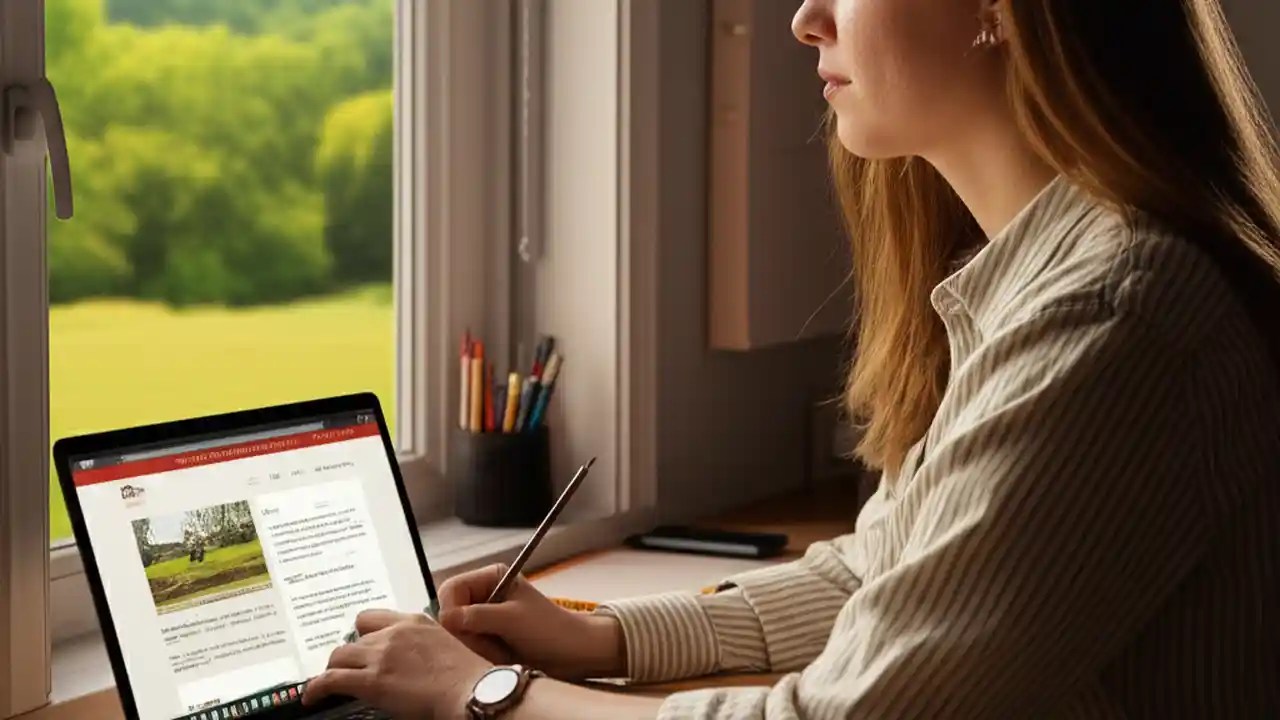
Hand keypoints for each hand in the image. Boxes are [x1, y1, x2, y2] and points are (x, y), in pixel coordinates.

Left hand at [303, 609, 491, 718]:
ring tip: (330, 684)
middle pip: (354, 637)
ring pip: (338, 656)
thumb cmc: (469, 678)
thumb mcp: (448, 648)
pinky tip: (312, 697)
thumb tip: (413, 664)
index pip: (373, 617)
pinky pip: (330, 680)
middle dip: (350, 654)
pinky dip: (316, 689)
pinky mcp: (372, 680)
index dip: (362, 633)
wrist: (472, 692)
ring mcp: (381, 655)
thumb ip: (425, 647)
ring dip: (334, 670)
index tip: (361, 646)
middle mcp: (394, 632)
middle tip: (349, 670)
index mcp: (416, 621)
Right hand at [437, 564, 625, 679]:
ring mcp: (484, 616)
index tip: (460, 630)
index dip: (451, 611)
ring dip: (475, 647)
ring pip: (457, 633)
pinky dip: (480, 654)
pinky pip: (467, 646)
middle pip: (450, 613)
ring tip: (500, 651)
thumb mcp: (512, 619)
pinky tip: (499, 656)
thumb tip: (446, 618)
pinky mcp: (487, 636)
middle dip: (466, 634)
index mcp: (490, 577)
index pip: (451, 589)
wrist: (573, 653)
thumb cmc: (550, 629)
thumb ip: (476, 616)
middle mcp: (484, 593)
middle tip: (489, 644)